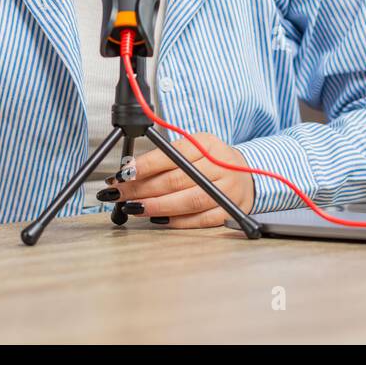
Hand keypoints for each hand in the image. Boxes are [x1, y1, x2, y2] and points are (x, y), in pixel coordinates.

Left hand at [107, 132, 254, 227]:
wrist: (246, 175)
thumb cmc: (211, 161)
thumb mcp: (193, 148)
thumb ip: (166, 157)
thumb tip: (130, 171)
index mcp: (207, 144)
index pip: (171, 154)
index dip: (144, 166)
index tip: (123, 174)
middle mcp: (219, 165)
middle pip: (175, 179)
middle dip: (142, 188)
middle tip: (119, 193)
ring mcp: (227, 189)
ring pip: (188, 201)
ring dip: (156, 206)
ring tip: (134, 207)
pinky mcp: (230, 210)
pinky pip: (200, 219)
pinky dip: (177, 220)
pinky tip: (157, 219)